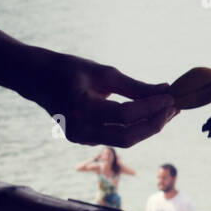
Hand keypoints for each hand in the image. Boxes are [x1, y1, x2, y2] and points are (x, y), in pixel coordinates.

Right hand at [22, 49, 175, 146]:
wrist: (35, 79)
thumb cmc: (69, 70)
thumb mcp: (103, 73)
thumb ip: (135, 87)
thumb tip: (166, 90)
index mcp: (81, 111)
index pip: (126, 115)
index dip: (152, 107)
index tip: (172, 96)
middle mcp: (80, 131)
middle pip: (128, 137)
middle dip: (156, 124)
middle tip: (175, 108)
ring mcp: (81, 139)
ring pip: (124, 140)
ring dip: (149, 127)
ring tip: (169, 111)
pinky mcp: (85, 139)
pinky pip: (116, 137)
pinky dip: (135, 127)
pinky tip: (151, 114)